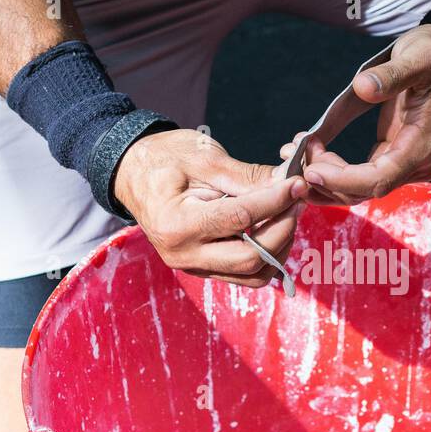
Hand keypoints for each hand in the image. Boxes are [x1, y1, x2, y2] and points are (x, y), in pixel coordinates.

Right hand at [113, 128, 306, 287]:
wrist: (133, 173)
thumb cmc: (165, 158)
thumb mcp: (204, 158)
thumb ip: (247, 176)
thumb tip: (289, 184)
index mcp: (177, 224)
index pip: (239, 218)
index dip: (276, 201)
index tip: (297, 183)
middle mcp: (183, 254)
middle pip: (251, 258)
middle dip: (282, 228)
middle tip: (296, 199)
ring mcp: (193, 266)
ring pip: (254, 274)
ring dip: (279, 246)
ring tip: (287, 213)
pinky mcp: (203, 268)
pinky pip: (245, 273)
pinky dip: (267, 254)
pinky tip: (272, 226)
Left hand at [281, 25, 430, 203]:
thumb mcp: (419, 56)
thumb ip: (392, 74)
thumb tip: (363, 86)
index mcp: (423, 145)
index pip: (378, 179)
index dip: (342, 179)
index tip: (311, 169)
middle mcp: (415, 163)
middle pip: (364, 190)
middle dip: (324, 179)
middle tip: (293, 155)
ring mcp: (404, 163)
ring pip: (358, 188)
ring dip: (323, 179)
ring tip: (294, 154)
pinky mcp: (392, 156)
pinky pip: (359, 175)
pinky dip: (332, 170)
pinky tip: (311, 152)